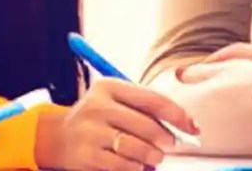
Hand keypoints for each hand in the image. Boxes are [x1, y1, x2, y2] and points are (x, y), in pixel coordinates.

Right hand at [49, 78, 197, 170]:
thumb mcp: (115, 102)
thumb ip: (145, 108)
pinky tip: (136, 165)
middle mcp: (97, 106)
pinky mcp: (86, 156)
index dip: (178, 115)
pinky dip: (135, 168)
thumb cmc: (98, 119)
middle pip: (146, 125)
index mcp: (109, 87)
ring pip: (136, 148)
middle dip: (165, 139)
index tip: (193, 127)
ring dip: (152, 156)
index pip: (152, 99)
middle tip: (170, 145)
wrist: (58, 137)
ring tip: (153, 157)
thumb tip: (184, 125)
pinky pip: (122, 166)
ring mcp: (90, 132)